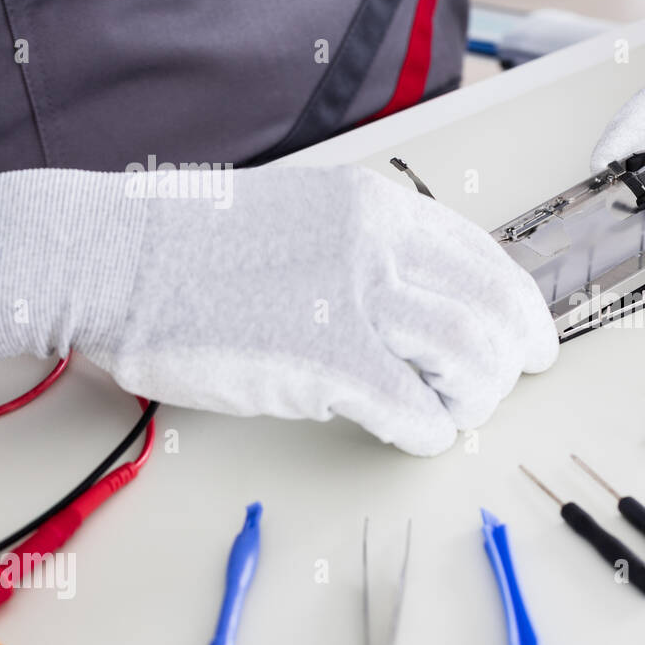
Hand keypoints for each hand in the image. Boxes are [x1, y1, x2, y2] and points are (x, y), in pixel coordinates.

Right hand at [0, 165, 557, 454]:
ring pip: (469, 359)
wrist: (111, 259)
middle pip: (491, 312)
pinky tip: (417, 436)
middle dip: (513, 361)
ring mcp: (356, 300)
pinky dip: (430, 431)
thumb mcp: (304, 219)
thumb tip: (422, 307)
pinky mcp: (327, 360)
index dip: (522, 310)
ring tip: (451, 413)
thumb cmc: (192, 246)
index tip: (533, 342)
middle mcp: (381, 246)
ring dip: (475, 399)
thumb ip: (368, 253)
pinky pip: (414, 408)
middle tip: (507, 387)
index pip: (485, 260)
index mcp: (378, 209)